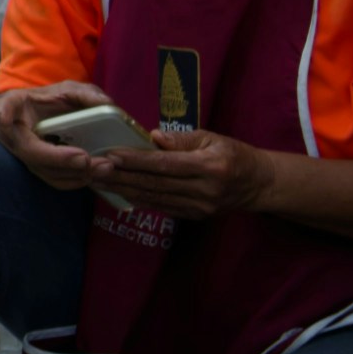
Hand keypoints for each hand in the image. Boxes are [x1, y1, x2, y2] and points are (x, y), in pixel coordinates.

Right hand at [0, 86, 120, 193]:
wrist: (36, 115)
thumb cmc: (48, 99)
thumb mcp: (67, 89)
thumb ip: (85, 94)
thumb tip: (107, 104)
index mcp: (12, 105)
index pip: (4, 109)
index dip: (3, 115)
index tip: (4, 117)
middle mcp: (9, 133)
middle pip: (30, 151)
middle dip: (61, 159)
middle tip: (89, 159)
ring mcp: (19, 153)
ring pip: (42, 170)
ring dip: (72, 173)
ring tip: (103, 167)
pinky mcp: (33, 166)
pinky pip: (50, 179)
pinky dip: (72, 180)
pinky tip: (92, 174)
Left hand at [89, 122, 262, 220]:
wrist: (258, 184)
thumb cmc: (233, 154)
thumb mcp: (212, 138)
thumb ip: (181, 139)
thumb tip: (152, 137)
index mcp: (209, 167)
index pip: (166, 164)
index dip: (136, 160)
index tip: (111, 154)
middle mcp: (204, 190)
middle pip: (155, 184)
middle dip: (121, 176)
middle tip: (94, 168)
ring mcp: (199, 207)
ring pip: (155, 198)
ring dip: (123, 189)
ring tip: (98, 180)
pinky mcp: (195, 216)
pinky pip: (162, 207)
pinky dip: (138, 199)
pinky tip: (118, 191)